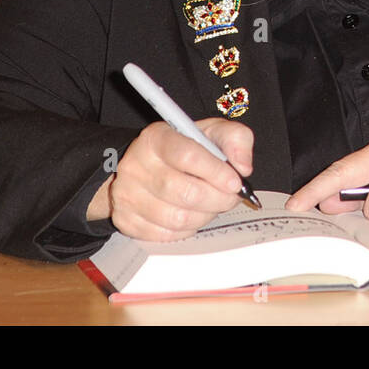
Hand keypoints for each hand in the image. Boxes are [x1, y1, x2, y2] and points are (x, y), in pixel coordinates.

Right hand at [91, 120, 253, 241]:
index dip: (215, 172)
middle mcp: (135, 164)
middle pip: (184, 192)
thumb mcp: (213, 132)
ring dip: (205, 216)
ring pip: (177, 218)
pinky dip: (187, 230)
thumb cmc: (187, 149)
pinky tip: (193, 215)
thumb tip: (243, 167)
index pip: (186, 156)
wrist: (151, 165)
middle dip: (217, 199)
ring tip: (213, 205)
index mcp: (157, 138)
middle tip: (231, 197)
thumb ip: (235, 139)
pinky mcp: (125, 219)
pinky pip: (165, 235)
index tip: (236, 182)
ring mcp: (127, 194)